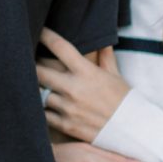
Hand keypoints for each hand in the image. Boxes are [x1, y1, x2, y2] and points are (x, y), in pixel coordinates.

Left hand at [38, 28, 131, 142]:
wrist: (134, 131)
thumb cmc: (125, 101)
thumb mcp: (116, 76)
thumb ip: (106, 57)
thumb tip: (103, 41)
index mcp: (87, 72)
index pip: (60, 47)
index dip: (45, 36)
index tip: (38, 31)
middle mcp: (74, 88)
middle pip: (39, 71)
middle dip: (31, 65)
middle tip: (27, 62)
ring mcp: (69, 108)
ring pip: (40, 94)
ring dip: (39, 90)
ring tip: (36, 86)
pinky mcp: (66, 125)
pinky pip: (44, 114)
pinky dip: (43, 110)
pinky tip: (45, 106)